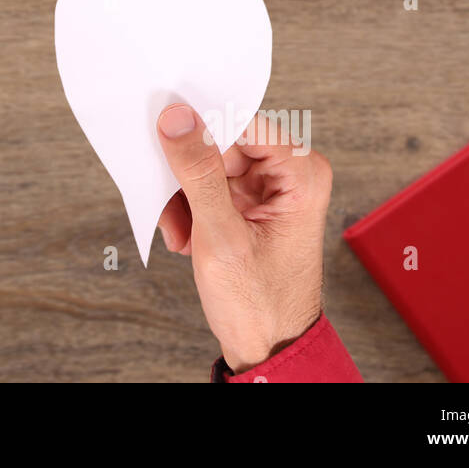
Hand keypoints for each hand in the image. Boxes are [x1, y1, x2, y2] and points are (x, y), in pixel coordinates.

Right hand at [155, 103, 330, 373]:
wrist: (269, 349)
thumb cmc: (261, 304)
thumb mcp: (221, 236)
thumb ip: (198, 173)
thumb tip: (178, 119)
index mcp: (302, 173)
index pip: (243, 122)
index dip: (203, 129)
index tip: (166, 137)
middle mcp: (290, 174)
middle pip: (222, 142)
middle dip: (190, 177)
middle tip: (175, 208)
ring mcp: (269, 188)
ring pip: (208, 165)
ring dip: (186, 199)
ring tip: (184, 233)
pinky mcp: (250, 202)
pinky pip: (208, 185)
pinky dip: (190, 210)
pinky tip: (189, 238)